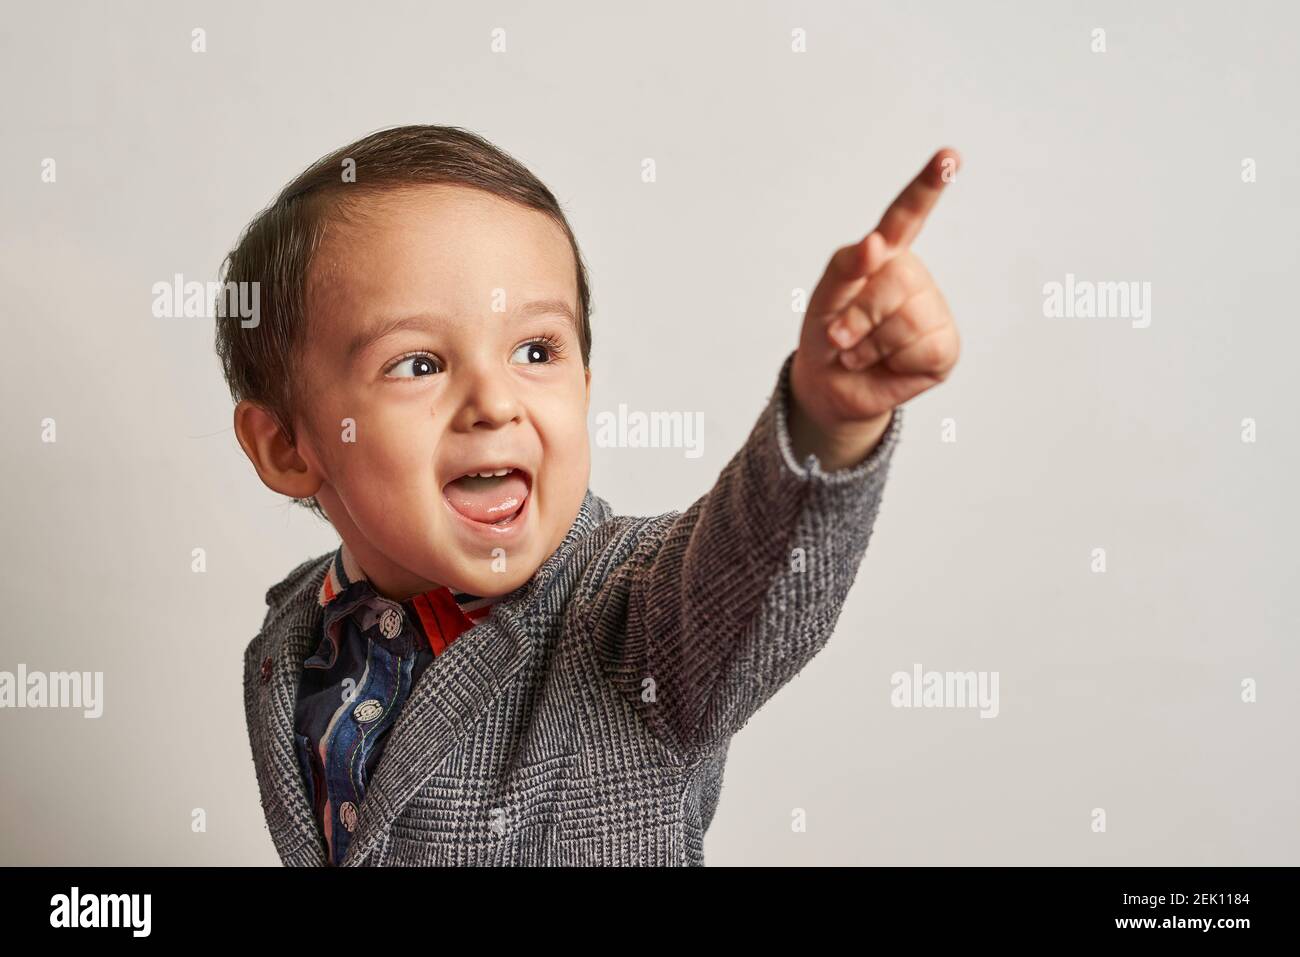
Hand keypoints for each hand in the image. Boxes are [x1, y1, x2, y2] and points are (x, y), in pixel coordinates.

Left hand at [789, 148, 960, 468]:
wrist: (830, 386)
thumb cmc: (826, 334)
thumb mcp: (822, 299)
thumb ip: (844, 268)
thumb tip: (876, 244)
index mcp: (885, 254)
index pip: (907, 215)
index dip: (927, 187)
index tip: (948, 156)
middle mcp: (913, 277)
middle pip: (898, 282)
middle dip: (860, 316)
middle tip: (843, 336)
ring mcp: (932, 310)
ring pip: (910, 319)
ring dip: (872, 344)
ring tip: (861, 351)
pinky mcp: (944, 345)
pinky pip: (926, 347)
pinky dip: (895, 361)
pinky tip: (887, 363)